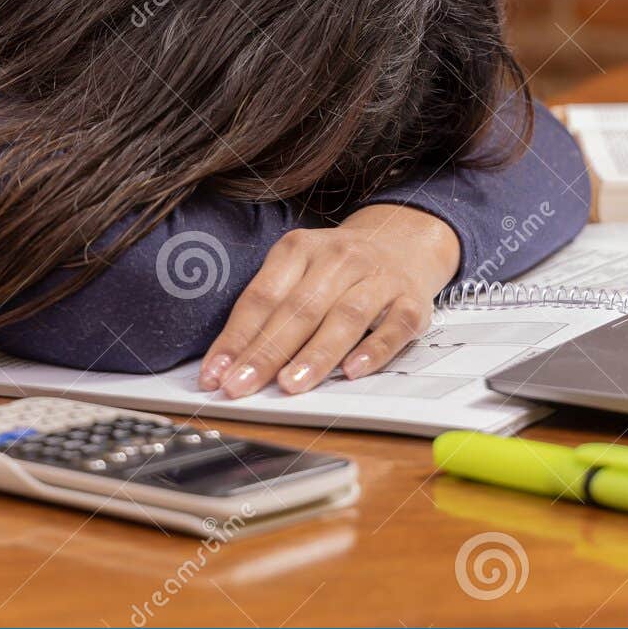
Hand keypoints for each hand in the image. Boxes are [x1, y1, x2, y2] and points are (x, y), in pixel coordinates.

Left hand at [197, 205, 460, 397]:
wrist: (404, 241)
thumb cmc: (338, 270)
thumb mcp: (297, 272)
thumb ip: (268, 313)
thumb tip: (228, 366)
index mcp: (300, 248)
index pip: (262, 298)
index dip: (236, 338)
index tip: (215, 375)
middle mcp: (340, 258)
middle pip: (299, 309)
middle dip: (266, 352)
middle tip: (241, 387)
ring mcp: (379, 279)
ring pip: (345, 317)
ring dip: (315, 354)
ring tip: (289, 385)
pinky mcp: (412, 302)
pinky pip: (394, 327)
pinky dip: (374, 350)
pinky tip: (352, 372)